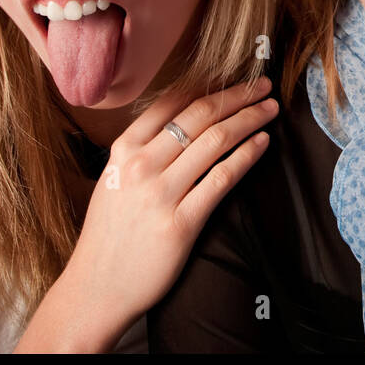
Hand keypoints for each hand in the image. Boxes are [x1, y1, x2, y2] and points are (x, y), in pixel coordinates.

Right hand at [16, 76, 275, 351]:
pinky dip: (246, 156)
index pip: (172, 102)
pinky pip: (221, 179)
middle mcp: (141, 165)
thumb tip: (177, 121)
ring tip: (270, 110)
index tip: (234, 75)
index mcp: (123, 150)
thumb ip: (140, 151)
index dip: (209, 84)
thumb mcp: (112, 180)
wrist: (95, 289)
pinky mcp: (180, 223)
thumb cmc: (109, 236)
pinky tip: (262, 143)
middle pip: (199, 115)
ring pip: (215, 141)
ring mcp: (160, 194)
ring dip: (248, 119)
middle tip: (263, 86)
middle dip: (237, 95)